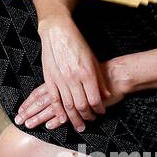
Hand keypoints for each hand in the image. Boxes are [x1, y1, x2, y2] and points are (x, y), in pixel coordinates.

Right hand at [13, 17, 117, 131]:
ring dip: (74, 118)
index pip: (95, 99)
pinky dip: (58, 111)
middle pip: (82, 105)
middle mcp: (74, 78)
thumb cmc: (77, 43)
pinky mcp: (49, 78)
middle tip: (90, 122)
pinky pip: (54, 99)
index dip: (99, 109)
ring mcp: (60, 79)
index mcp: (87, 73)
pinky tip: (62, 119)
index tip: (100, 113)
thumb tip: (106, 96)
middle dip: (87, 117)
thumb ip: (99, 79)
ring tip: (79, 125)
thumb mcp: (93, 59)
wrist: (57, 31)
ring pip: (68, 105)